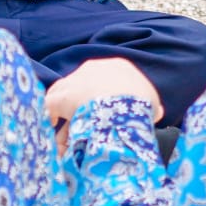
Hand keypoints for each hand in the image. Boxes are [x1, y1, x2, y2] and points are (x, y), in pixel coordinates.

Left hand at [44, 58, 163, 152]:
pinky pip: (49, 105)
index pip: (103, 79)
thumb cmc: (141, 103)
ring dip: (64, 117)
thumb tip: (157, 112)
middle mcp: (92, 68)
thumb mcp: (152, 102)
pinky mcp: (61, 96)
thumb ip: (151, 106)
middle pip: (81, 88)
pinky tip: (50, 128)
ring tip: (64, 140)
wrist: (125, 104)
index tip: (101, 116)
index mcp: (116, 66)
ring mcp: (75, 81)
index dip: (101, 98)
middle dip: (81, 110)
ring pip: (62, 95)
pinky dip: (48, 116)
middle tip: (82, 132)